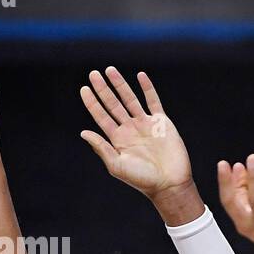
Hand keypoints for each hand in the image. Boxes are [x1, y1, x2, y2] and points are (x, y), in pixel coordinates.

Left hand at [79, 67, 192, 201]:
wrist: (169, 183)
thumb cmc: (143, 180)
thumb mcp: (117, 165)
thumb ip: (101, 148)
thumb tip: (83, 132)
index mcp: (118, 139)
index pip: (101, 116)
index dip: (92, 103)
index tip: (84, 89)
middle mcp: (130, 129)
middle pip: (113, 104)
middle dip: (103, 89)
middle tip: (93, 74)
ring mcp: (145, 124)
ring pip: (130, 99)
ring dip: (120, 85)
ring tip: (110, 70)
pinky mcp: (161, 122)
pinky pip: (153, 101)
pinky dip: (147, 88)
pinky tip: (140, 76)